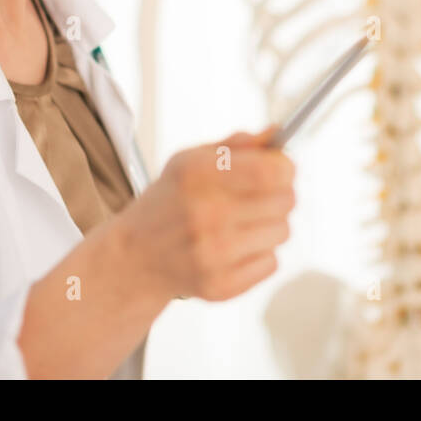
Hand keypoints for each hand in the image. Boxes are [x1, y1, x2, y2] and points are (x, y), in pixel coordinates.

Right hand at [122, 125, 295, 301]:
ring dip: (271, 225)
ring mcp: (213, 254)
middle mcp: (204, 214)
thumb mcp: (190, 160)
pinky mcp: (221, 285)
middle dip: (279, 194)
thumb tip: (277, 135)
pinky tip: (235, 248)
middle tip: (259, 196)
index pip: (270, 170)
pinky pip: (272, 263)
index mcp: (196, 174)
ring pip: (283, 231)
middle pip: (284, 200)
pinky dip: (260, 254)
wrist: (135, 256)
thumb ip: (237, 145)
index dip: (285, 167)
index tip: (282, 167)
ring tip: (243, 223)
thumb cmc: (169, 203)